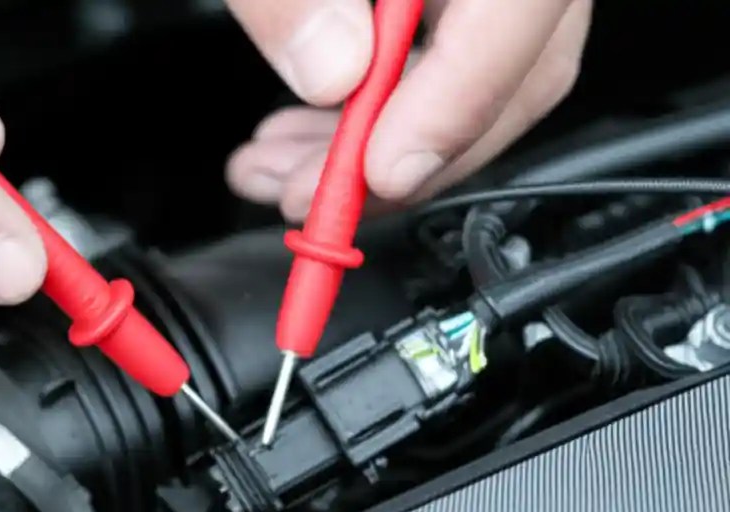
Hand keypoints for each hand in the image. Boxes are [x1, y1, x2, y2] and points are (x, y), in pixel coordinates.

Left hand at [224, 0, 591, 220]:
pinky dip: (372, 110)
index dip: (454, 108)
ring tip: (280, 178)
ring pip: (474, 75)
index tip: (377, 173)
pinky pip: (443, 55)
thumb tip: (331, 72)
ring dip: (369, 148)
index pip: (519, 14)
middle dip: (395, 159)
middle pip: (511, 71)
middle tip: (308, 204)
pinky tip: (306, 138)